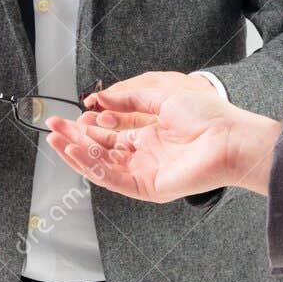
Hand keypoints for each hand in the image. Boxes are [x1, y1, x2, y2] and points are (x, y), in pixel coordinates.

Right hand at [45, 71, 280, 201]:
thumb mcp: (161, 95)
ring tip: (56, 139)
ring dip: (78, 153)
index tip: (69, 116)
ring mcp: (145, 172)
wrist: (229, 137)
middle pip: (101, 149)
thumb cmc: (207, 115)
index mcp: (148, 136)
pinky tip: (75, 152)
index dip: (88, 125)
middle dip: (75, 138)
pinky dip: (92, 166)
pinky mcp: (147, 186)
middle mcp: (144, 155)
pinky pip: (113, 178)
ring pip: (103, 165)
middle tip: (53, 127)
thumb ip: (128, 97)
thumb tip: (100, 98)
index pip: (109, 134)